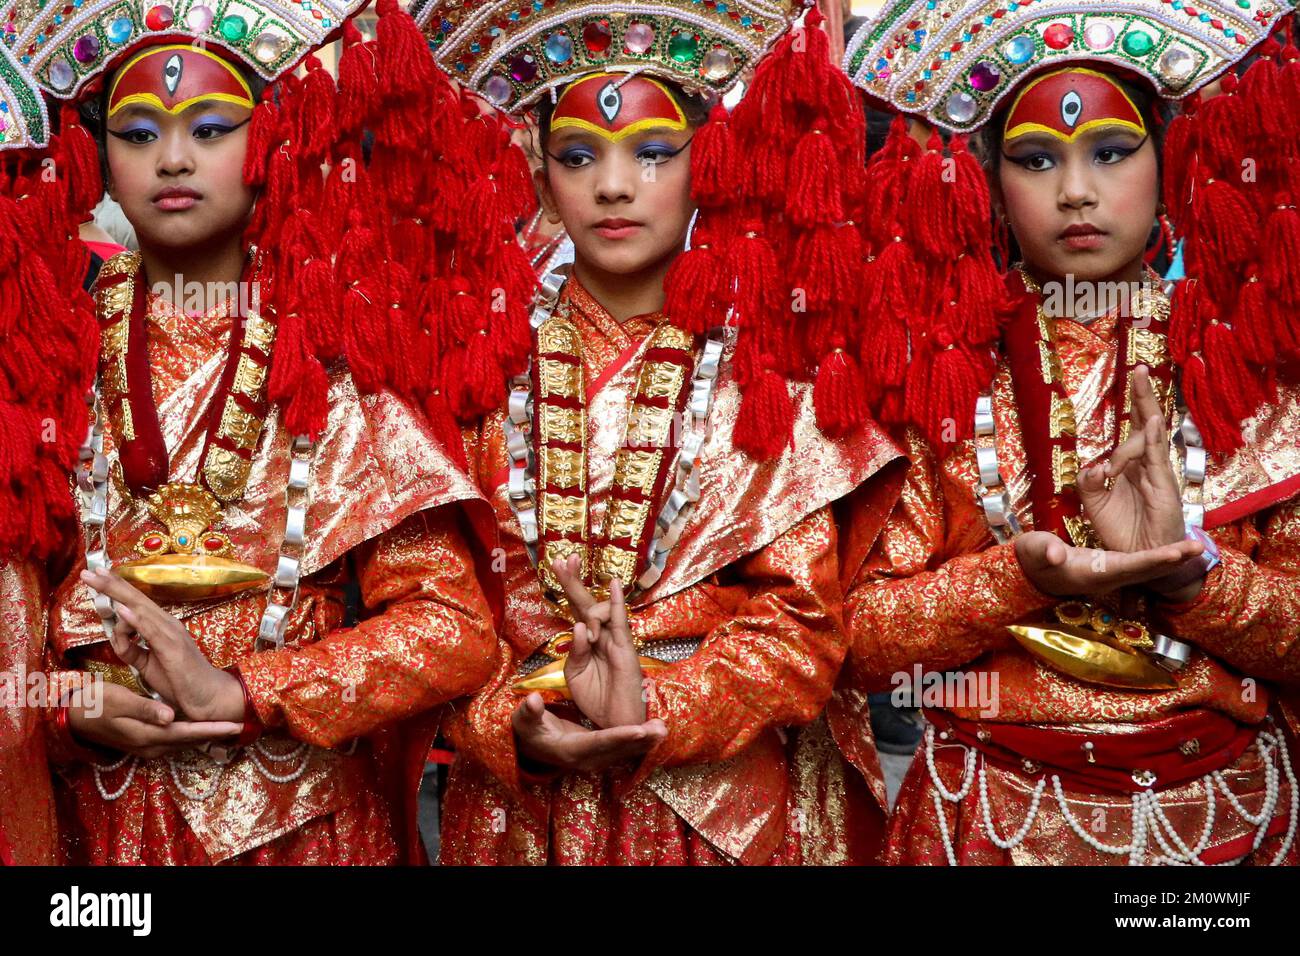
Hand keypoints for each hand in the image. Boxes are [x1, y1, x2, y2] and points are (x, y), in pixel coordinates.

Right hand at [66, 681, 242, 759]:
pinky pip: (175, 741)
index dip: (213, 729)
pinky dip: (191, 735)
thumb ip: (146, 710)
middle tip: (241, 726)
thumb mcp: (119, 702)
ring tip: (229, 728)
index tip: (235, 726)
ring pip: (184, 741)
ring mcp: (149, 748)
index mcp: (148, 735)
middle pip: (191, 740)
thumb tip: (170, 717)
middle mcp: (152, 746)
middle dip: (216, 734)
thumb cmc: (96, 704)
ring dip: (206, 735)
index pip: (188, 733)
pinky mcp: (146, 743)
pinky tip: (202, 729)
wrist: (74, 718)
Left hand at [80, 569, 244, 722]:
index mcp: (162, 627)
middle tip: (90, 571)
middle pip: (136, 600)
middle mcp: (168, 625)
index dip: (117, 588)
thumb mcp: (147, 664)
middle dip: (112, 584)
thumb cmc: (180, 681)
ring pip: (142, 609)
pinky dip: (136, 619)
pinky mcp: (173, 649)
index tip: (98, 575)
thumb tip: (116, 638)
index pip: (136, 603)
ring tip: (101, 580)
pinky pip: (151, 632)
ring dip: (120, 594)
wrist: (208, 698)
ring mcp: (172, 635)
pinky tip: (122, 610)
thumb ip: (131, 650)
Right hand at [511, 693, 665, 772]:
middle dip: (640, 741)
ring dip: (645, 743)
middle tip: (661, 729)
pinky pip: (624, 749)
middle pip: (617, 750)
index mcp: (569, 750)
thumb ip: (528, 712)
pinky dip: (640, 742)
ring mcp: (595, 759)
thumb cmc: (528, 730)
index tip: (638, 730)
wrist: (532, 747)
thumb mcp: (523, 721)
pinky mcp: (602, 754)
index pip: (597, 743)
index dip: (618, 737)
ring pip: (624, 752)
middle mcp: (586, 759)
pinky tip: (655, 730)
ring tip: (663, 728)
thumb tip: (532, 701)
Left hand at [552, 557, 646, 727]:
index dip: (567, 586)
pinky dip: (617, 603)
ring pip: (599, 612)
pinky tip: (614, 585)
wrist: (615, 721)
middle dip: (573, 580)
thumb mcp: (575, 673)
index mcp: (586, 640)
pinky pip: (621, 622)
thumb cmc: (596, 698)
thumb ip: (575, 650)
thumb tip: (579, 628)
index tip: (556, 564)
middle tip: (564, 559)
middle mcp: (600, 635)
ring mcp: (614, 639)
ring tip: (590, 638)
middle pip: (585, 601)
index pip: (575, 608)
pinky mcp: (625, 648)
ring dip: (590, 616)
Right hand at [1014, 530, 1203, 597]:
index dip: (1154, 559)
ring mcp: (1111, 574)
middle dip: (1174, 560)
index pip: (1130, 566)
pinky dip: (1160, 557)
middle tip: (1201, 548)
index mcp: (1093, 572)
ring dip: (1173, 559)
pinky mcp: (1112, 568)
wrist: (1029, 573)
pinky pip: (1142, 565)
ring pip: (1148, 569)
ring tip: (1197, 547)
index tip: (1176, 552)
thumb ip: (1043, 551)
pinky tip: (1176, 550)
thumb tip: (1056, 551)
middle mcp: (1107, 577)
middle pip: (1146, 571)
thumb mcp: (1034, 551)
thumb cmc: (1031, 559)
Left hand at [1077, 366, 1185, 552]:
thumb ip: (1088, 481)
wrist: (1141, 556)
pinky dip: (1154, 439)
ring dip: (1141, 415)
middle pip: (1145, 422)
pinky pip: (1157, 459)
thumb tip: (1092, 465)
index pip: (1132, 426)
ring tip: (1131, 408)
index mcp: (1131, 463)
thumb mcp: (1094, 502)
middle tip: (1138, 368)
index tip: (1131, 374)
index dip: (1132, 401)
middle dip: (1142, 394)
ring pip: (1149, 436)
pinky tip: (1151, 422)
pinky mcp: (1164, 488)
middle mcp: (1147, 463)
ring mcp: (1158, 473)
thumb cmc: (1122, 528)